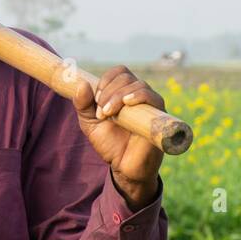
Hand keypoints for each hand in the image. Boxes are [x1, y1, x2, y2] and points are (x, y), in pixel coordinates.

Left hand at [71, 65, 164, 210]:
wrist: (124, 166)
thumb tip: (81, 84)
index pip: (119, 72)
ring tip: (108, 113)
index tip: (95, 99)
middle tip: (101, 112)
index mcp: (123, 93)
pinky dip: (139, 96)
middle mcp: (139, 96)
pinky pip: (154, 98)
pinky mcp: (159, 117)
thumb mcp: (90, 123)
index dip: (106, 80)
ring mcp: (151, 106)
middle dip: (108, 92)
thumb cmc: (109, 143)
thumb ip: (83, 105)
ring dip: (118, 96)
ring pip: (139, 85)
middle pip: (126, 78)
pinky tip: (127, 103)